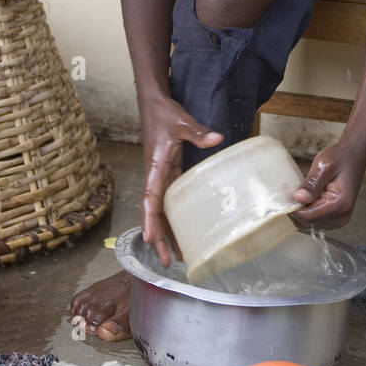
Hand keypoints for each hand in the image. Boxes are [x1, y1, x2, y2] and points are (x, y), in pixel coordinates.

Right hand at [140, 96, 222, 265]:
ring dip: (166, 234)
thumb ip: (197, 132)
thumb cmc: (164, 113)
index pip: (150, 196)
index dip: (149, 218)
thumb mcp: (180, 121)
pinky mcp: (167, 174)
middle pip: (153, 213)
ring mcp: (161, 177)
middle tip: (166, 262)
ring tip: (176, 258)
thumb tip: (217, 138)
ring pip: (160, 211)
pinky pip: (169, 202)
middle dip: (158, 238)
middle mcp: (156, 176)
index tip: (149, 237)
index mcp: (155, 166)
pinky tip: (183, 231)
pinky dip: (173, 219)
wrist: (154, 103)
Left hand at [290, 139, 365, 229]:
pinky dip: (307, 209)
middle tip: (290, 188)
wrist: (355, 155)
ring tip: (300, 190)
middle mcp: (341, 216)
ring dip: (300, 208)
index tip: (286, 191)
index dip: (293, 205)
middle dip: (296, 207)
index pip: (307, 216)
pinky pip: (314, 219)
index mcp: (339, 204)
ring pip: (309, 222)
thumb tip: (298, 198)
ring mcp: (339, 219)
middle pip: (307, 221)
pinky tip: (307, 196)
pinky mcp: (335, 217)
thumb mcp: (323, 166)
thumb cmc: (341, 157)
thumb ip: (311, 184)